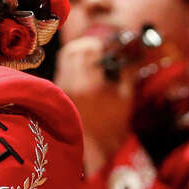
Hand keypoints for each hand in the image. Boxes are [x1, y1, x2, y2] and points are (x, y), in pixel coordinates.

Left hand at [54, 36, 134, 173]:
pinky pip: (62, 67)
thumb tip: (129, 50)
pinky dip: (72, 62)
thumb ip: (126, 70)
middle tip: (101, 48)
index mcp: (92, 84)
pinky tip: (84, 68)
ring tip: (92, 55)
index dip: (102, 44)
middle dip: (89, 44)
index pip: (91, 49)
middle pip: (75, 49)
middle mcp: (73, 83)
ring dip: (79, 51)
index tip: (110, 46)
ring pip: (65, 56)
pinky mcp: (59, 90)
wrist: (96, 144)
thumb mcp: (126, 95)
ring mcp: (63, 87)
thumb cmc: (114, 121)